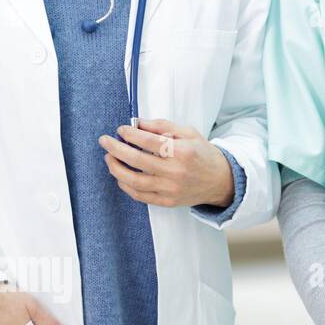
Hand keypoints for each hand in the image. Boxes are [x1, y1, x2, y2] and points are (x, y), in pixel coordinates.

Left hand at [99, 119, 232, 208]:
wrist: (220, 181)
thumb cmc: (203, 154)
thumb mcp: (188, 133)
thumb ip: (162, 127)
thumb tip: (138, 123)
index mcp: (182, 152)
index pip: (149, 142)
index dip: (131, 134)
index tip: (121, 130)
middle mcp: (175, 172)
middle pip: (137, 160)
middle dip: (116, 149)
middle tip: (104, 141)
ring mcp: (170, 189)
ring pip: (134, 181)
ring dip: (116, 168)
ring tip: (108, 158)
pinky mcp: (167, 201)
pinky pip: (140, 196)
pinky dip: (126, 186)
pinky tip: (119, 176)